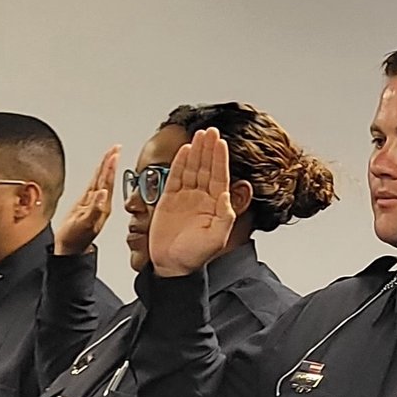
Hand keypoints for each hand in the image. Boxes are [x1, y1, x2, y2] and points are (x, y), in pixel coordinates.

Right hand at [55, 144, 118, 255]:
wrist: (70, 249)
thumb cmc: (76, 239)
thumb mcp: (85, 224)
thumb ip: (94, 208)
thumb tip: (102, 193)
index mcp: (103, 206)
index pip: (108, 181)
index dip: (111, 166)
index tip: (115, 153)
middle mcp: (101, 203)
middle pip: (106, 177)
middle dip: (110, 161)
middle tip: (115, 147)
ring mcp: (94, 203)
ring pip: (101, 179)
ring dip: (105, 166)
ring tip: (110, 153)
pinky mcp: (86, 204)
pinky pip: (93, 185)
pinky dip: (97, 175)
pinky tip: (98, 170)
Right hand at [147, 128, 234, 277]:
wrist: (172, 265)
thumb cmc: (195, 256)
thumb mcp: (216, 239)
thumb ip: (224, 217)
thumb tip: (228, 196)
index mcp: (215, 205)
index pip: (219, 176)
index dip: (220, 159)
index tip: (221, 143)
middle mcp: (201, 198)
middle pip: (206, 168)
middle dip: (208, 149)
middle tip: (210, 131)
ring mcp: (185, 197)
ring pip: (192, 169)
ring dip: (196, 152)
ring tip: (199, 135)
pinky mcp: (169, 199)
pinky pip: (175, 177)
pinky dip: (179, 163)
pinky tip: (184, 150)